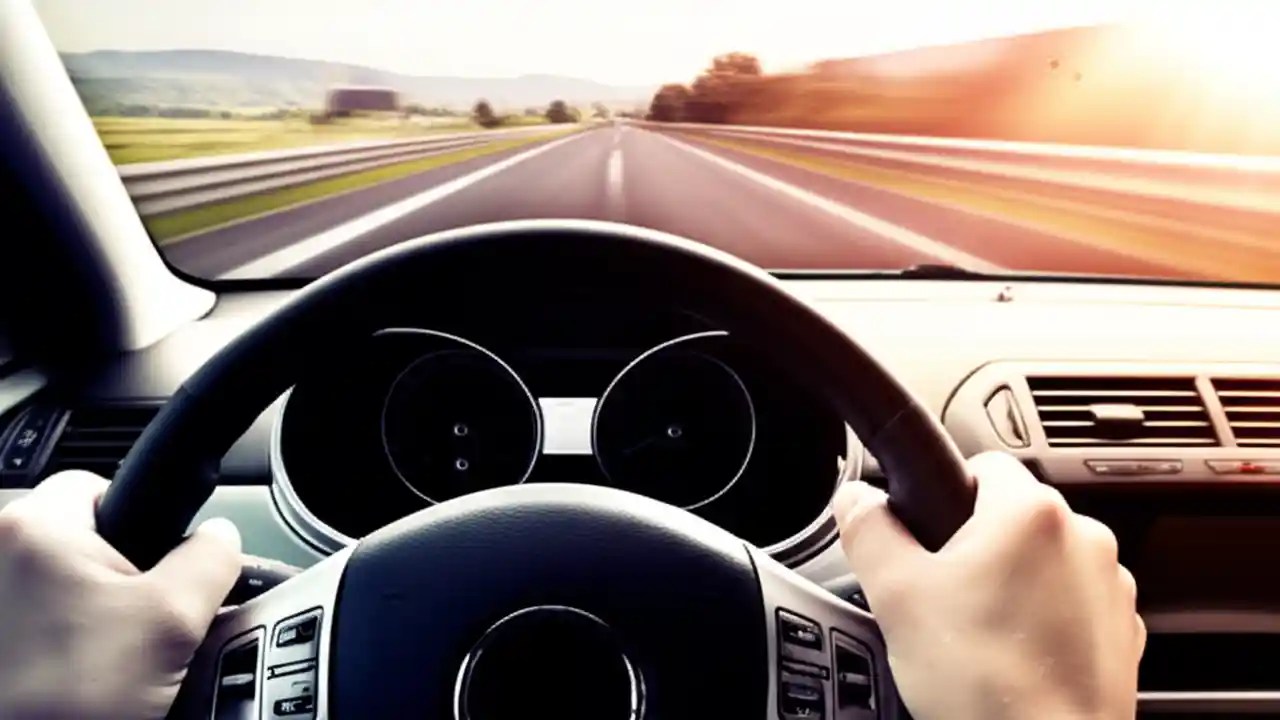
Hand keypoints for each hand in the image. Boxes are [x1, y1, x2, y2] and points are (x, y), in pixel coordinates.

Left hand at [0, 471, 240, 719]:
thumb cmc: (66, 702)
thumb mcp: (172, 619)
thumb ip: (211, 559)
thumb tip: (220, 539)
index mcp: (32, 527)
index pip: (104, 482)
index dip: (147, 520)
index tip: (158, 565)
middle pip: (88, 537)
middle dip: (124, 576)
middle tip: (139, 625)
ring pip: (68, 584)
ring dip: (96, 612)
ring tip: (110, 659)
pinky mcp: (1, 641)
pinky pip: (46, 620)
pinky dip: (70, 641)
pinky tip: (83, 676)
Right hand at [834, 451, 1143, 719]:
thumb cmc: (985, 685)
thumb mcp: (897, 597)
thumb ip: (869, 531)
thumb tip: (856, 499)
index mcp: (1030, 513)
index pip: (980, 463)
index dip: (941, 497)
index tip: (925, 538)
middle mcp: (1085, 538)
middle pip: (1011, 516)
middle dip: (974, 548)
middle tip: (942, 598)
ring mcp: (1110, 586)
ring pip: (1043, 561)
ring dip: (1012, 583)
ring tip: (978, 634)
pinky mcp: (1122, 630)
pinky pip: (1072, 604)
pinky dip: (1043, 619)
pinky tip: (1012, 656)